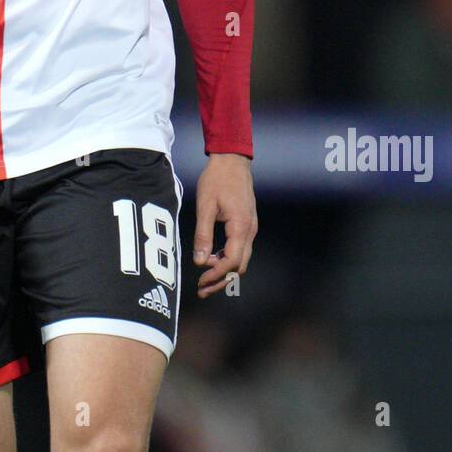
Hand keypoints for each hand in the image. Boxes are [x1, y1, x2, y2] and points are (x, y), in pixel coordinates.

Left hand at [192, 152, 256, 297]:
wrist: (232, 160)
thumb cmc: (217, 180)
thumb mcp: (205, 206)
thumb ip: (203, 235)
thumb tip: (200, 262)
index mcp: (240, 227)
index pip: (231, 261)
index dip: (215, 275)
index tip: (200, 282)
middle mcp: (250, 231)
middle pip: (239, 267)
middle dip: (221, 281)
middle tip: (202, 290)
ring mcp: (251, 228)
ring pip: (241, 260)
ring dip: (224, 272)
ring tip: (205, 281)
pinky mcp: (247, 224)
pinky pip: (240, 249)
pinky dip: (227, 260)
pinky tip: (213, 261)